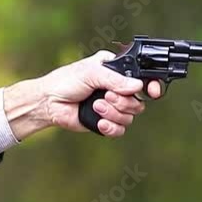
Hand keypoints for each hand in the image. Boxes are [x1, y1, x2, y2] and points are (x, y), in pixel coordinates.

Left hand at [3, 51, 162, 139]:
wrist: (49, 103)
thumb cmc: (65, 82)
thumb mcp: (90, 73)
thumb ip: (115, 79)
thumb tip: (137, 86)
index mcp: (116, 71)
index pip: (143, 78)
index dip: (152, 85)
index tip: (152, 91)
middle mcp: (117, 89)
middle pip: (139, 101)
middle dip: (122, 101)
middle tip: (105, 96)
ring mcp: (112, 106)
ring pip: (131, 116)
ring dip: (113, 113)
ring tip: (96, 106)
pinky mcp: (105, 122)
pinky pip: (120, 129)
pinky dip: (111, 127)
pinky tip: (100, 123)